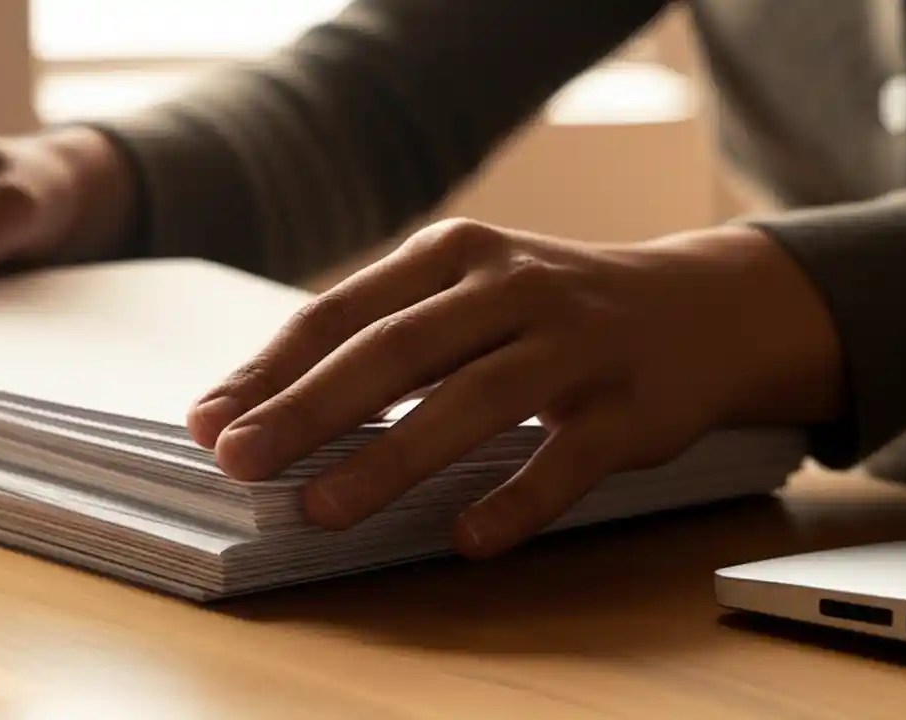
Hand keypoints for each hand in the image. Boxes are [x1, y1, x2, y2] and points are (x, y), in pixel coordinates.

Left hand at [187, 219, 842, 556]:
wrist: (698, 306)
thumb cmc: (545, 307)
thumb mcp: (465, 293)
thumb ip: (379, 335)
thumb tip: (263, 403)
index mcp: (452, 252)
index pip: (340, 313)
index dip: (270, 370)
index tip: (208, 422)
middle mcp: (510, 285)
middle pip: (395, 351)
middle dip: (308, 410)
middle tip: (240, 461)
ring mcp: (575, 343)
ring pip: (474, 401)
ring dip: (393, 458)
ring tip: (324, 509)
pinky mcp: (630, 405)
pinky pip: (567, 459)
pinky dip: (516, 499)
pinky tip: (465, 537)